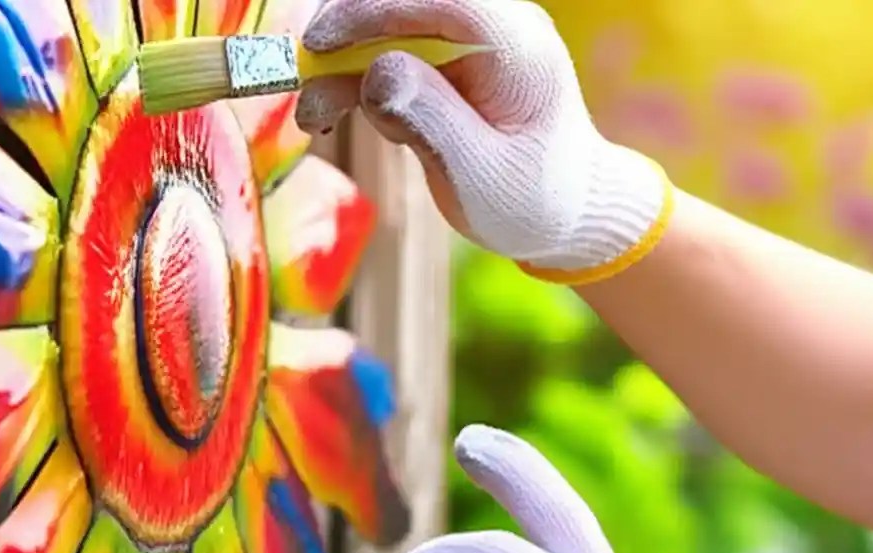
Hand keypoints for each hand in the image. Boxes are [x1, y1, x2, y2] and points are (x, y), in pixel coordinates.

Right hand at [297, 0, 674, 285]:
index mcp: (517, 45)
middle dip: (344, 39)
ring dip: (342, 66)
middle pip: (403, 4)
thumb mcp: (484, 176)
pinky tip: (333, 113)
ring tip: (316, 118)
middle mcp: (493, 28)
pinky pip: (388, 53)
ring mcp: (468, 42)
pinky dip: (355, 80)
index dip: (373, 10)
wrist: (567, 212)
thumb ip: (433, 122)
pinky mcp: (447, 62)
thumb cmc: (535, 199)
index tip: (320, 43)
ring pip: (386, 29)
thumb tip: (377, 73)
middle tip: (305, 85)